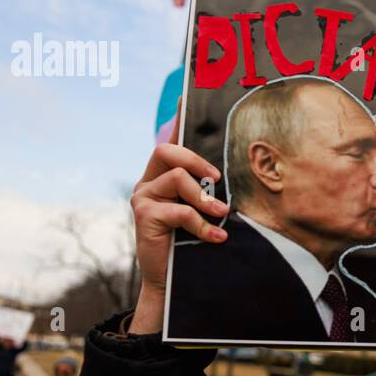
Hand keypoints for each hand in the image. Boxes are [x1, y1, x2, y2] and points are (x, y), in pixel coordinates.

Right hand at [128, 119, 228, 332]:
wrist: (171, 282)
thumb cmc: (191, 246)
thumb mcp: (203, 214)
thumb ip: (208, 194)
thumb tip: (232, 181)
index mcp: (162, 177)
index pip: (170, 142)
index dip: (177, 118)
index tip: (185, 94)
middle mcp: (148, 182)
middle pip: (168, 151)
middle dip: (196, 161)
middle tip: (217, 181)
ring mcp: (143, 197)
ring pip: (177, 179)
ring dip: (204, 198)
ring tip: (220, 216)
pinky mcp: (144, 215)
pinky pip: (180, 210)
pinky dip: (202, 224)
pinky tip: (215, 237)